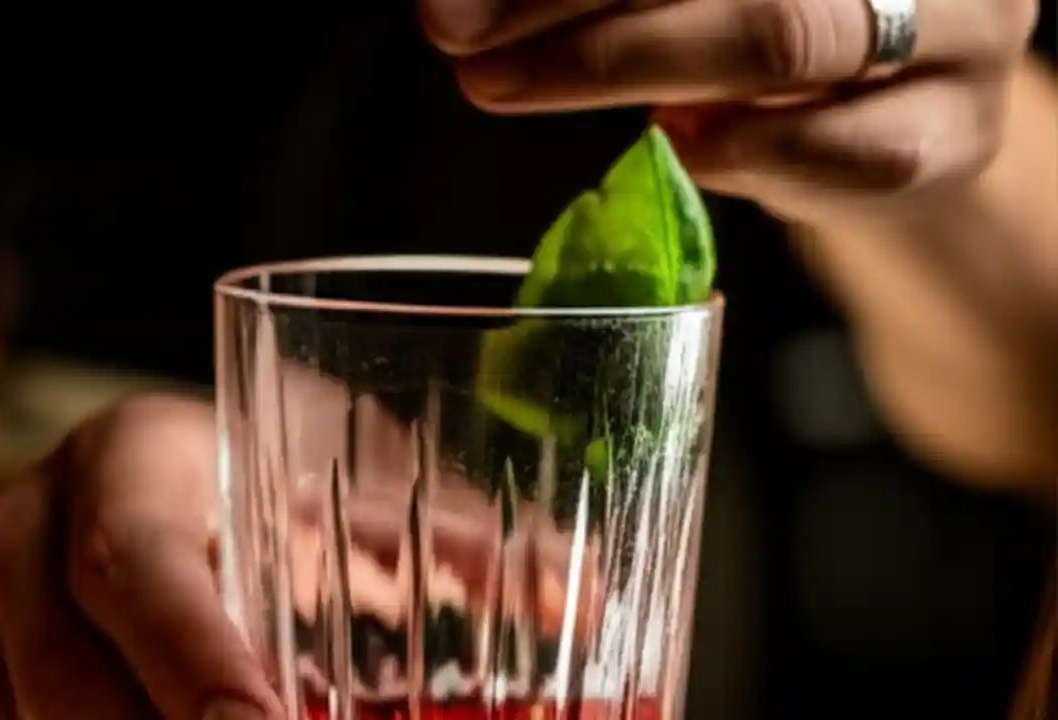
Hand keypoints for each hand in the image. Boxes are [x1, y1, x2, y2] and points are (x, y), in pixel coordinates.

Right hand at [0, 387, 595, 717]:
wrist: (145, 460)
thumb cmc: (262, 452)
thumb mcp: (345, 472)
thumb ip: (455, 532)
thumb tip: (583, 603)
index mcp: (129, 459)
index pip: (136, 563)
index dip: (194, 661)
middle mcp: (33, 528)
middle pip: (65, 675)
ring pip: (38, 715)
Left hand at [418, 0, 1038, 223]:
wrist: (908, 127)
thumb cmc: (782, 38)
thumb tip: (467, 3)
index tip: (452, 7)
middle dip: (573, 7)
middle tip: (460, 40)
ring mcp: (953, 38)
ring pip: (779, 39)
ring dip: (619, 67)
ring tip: (506, 85)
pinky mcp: (948, 138)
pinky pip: (823, 149)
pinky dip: (726, 149)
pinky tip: (671, 143)